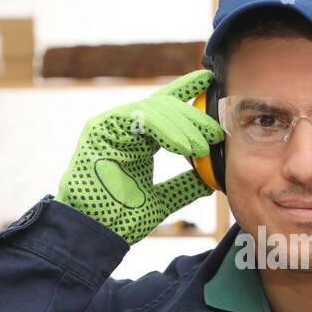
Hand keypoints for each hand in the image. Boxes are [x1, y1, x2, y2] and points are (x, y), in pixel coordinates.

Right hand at [55, 69, 223, 244]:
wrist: (94, 232)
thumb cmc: (121, 218)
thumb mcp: (163, 199)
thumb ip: (184, 185)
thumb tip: (211, 178)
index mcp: (140, 139)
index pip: (166, 107)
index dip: (187, 88)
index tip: (210, 79)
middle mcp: (126, 128)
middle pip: (166, 106)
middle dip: (194, 117)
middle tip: (217, 134)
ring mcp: (112, 125)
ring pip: (155, 108)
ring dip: (183, 126)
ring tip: (201, 148)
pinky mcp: (100, 128)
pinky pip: (139, 116)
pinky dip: (165, 129)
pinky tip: (182, 147)